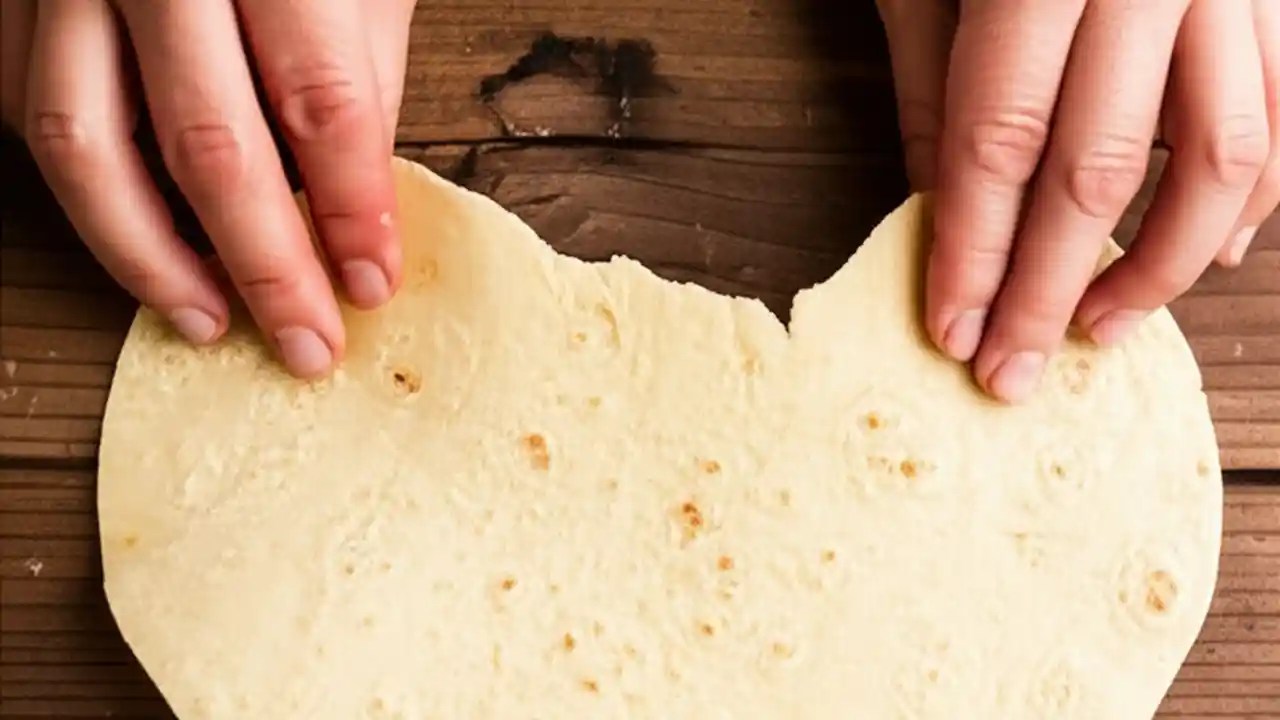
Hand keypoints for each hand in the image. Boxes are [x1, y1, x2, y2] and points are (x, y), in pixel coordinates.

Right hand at [0, 0, 417, 378]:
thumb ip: (356, 71)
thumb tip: (349, 200)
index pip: (321, 99)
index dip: (351, 207)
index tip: (372, 283)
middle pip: (208, 140)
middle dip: (265, 263)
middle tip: (307, 341)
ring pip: (83, 144)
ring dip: (148, 256)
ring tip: (206, 318)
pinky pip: (32, 110)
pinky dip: (87, 191)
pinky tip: (141, 237)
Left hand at [877, 0, 1278, 401]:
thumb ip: (935, 89)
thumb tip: (940, 216)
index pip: (1001, 142)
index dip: (974, 250)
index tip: (955, 332)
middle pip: (1100, 171)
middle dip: (1048, 291)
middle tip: (1011, 370)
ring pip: (1223, 159)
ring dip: (1160, 266)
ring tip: (1100, 327)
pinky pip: (1276, 117)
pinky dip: (1247, 201)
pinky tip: (1205, 254)